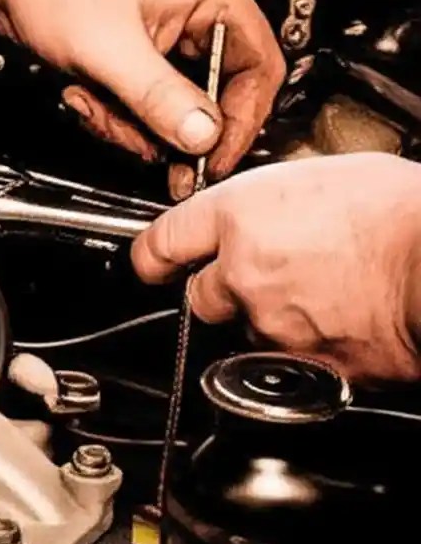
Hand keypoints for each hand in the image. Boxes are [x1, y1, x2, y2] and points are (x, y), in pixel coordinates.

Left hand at [0, 0, 285, 198]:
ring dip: (130, 123)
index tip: (212, 160)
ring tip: (95, 102)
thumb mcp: (112, 49)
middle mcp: (198, 20)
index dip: (240, 123)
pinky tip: (86, 95)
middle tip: (143, 144)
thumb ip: (159, 97)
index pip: (259, 72)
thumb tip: (202, 137)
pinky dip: (113, 116)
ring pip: (172, 114)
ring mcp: (168, 44)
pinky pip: (143, 110)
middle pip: (213, 101)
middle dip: (167, 129)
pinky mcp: (139, 64)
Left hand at [130, 153, 420, 382]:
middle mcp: (242, 272)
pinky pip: (286, 363)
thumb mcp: (325, 176)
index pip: (162, 241)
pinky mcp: (303, 367)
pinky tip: (340, 323)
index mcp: (241, 215)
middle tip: (272, 274)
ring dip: (270, 319)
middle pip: (201, 295)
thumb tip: (264, 211)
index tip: (149, 262)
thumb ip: (274, 200)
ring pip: (246, 332)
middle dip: (224, 290)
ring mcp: (270, 324)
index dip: (151, 255)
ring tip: (323, 294)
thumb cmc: (406, 215)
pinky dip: (306, 351)